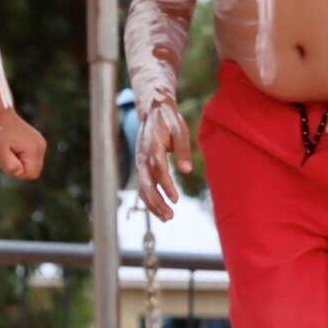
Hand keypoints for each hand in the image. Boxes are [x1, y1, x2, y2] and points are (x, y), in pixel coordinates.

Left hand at [0, 110, 46, 179]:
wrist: (1, 115)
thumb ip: (9, 165)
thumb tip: (19, 172)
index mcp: (34, 150)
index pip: (31, 174)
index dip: (18, 172)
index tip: (8, 158)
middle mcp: (41, 147)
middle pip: (35, 171)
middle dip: (21, 168)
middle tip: (9, 155)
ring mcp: (41, 143)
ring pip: (34, 165)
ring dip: (22, 162)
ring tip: (12, 149)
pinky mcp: (39, 141)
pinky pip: (33, 158)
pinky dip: (24, 157)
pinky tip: (15, 146)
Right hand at [133, 97, 192, 220]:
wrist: (153, 110)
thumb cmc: (169, 120)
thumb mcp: (180, 130)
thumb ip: (183, 150)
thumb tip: (187, 170)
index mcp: (152, 146)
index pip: (158, 170)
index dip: (166, 186)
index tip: (175, 199)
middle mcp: (142, 157)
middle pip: (146, 184)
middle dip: (157, 202)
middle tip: (170, 216)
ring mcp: (139, 162)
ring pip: (142, 188)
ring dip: (152, 204)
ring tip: (167, 217)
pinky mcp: (141, 166)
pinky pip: (141, 185)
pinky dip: (148, 199)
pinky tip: (158, 209)